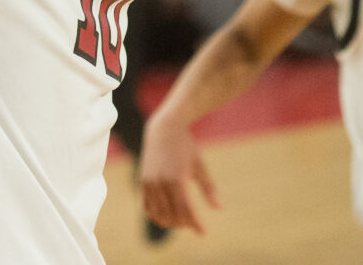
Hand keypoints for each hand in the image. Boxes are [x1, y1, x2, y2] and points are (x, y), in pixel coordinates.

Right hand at [139, 114, 219, 234]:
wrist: (164, 129)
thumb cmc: (186, 147)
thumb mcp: (200, 167)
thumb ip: (209, 189)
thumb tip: (219, 209)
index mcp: (177, 179)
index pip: (185, 210)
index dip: (195, 224)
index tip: (203, 232)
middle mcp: (160, 182)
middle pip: (171, 214)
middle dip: (183, 224)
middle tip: (193, 224)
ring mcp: (149, 182)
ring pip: (157, 213)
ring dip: (169, 222)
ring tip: (181, 222)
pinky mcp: (143, 180)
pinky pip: (146, 205)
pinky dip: (155, 215)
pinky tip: (165, 217)